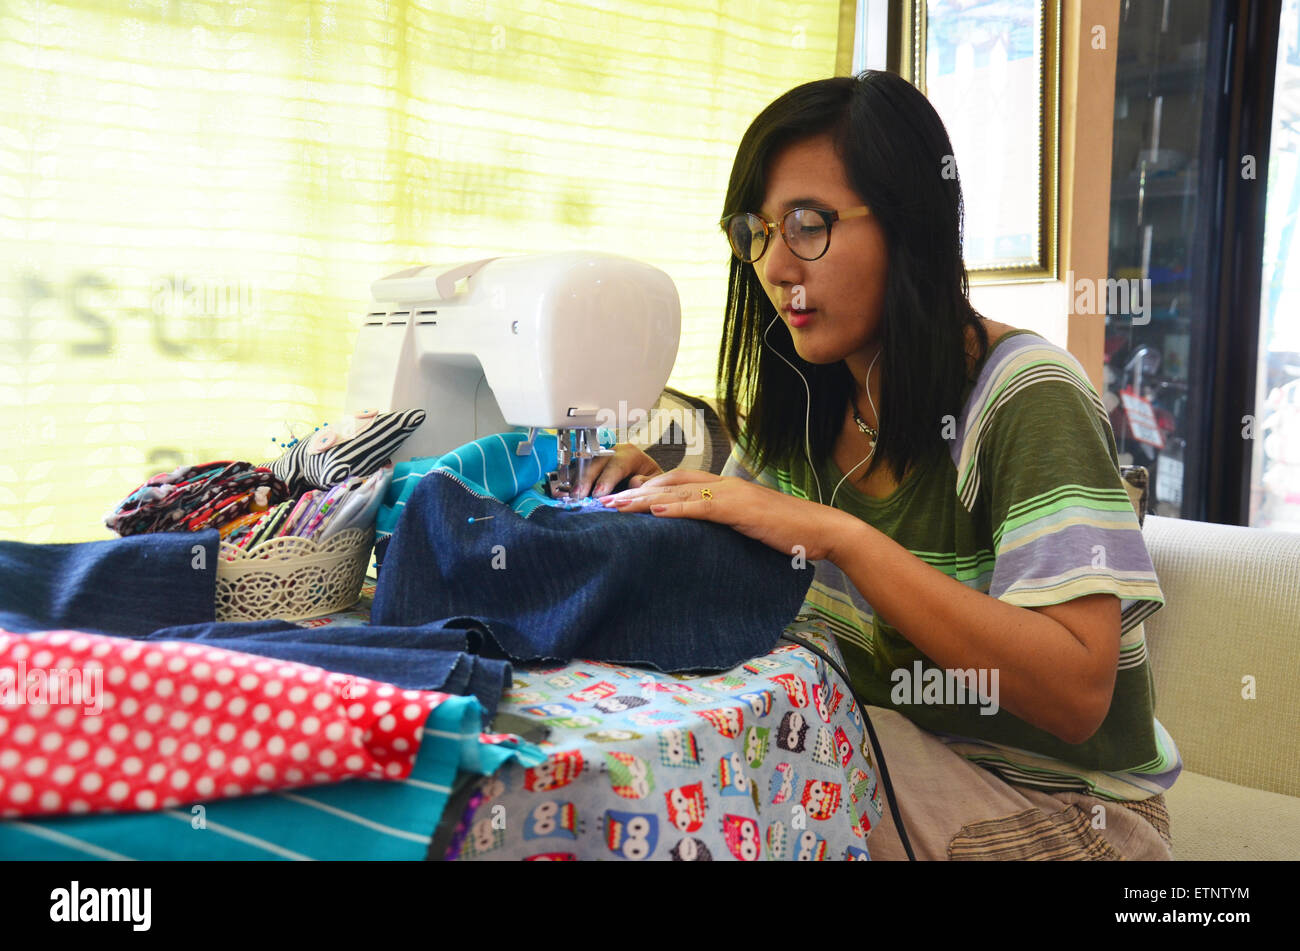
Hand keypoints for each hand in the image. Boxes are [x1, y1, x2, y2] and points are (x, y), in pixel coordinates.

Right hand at [568, 442, 664, 498]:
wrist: (644, 481)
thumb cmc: (650, 482)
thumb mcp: (656, 482)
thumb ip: (647, 483)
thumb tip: (634, 483)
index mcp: (630, 454)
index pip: (617, 464)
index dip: (607, 479)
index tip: (599, 493)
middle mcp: (612, 452)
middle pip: (595, 461)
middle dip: (586, 479)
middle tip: (579, 495)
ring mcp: (597, 458)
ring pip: (583, 464)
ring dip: (575, 480)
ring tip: (569, 495)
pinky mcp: (588, 467)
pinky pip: (576, 471)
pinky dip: (571, 482)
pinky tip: (564, 492)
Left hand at [599, 469, 855, 562]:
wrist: (822, 531)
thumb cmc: (787, 533)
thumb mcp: (746, 528)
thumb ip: (721, 526)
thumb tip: (696, 538)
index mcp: (724, 488)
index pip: (677, 481)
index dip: (646, 488)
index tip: (619, 499)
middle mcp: (724, 485)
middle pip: (670, 481)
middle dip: (635, 490)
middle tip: (604, 502)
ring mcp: (732, 494)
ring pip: (679, 491)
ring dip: (644, 498)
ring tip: (616, 507)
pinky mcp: (741, 509)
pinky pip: (702, 506)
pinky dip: (676, 507)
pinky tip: (654, 511)